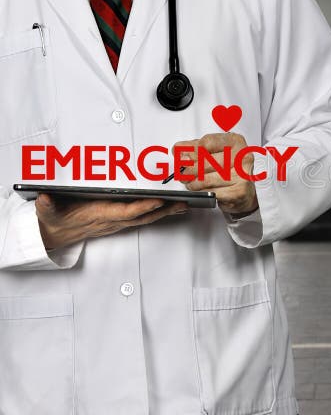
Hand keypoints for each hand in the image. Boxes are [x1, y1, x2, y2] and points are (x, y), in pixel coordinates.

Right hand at [36, 194, 188, 250]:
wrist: (55, 234)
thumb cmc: (55, 218)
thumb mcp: (46, 211)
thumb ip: (46, 205)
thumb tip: (43, 198)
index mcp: (97, 215)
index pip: (123, 212)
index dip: (141, 208)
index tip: (157, 201)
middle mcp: (111, 220)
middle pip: (142, 216)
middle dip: (163, 210)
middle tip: (183, 202)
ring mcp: (118, 222)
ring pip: (146, 217)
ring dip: (166, 212)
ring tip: (185, 204)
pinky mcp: (120, 221)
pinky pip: (143, 217)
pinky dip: (159, 212)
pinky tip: (173, 208)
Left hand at [173, 133, 258, 216]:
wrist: (247, 191)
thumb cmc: (230, 170)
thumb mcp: (215, 153)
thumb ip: (196, 149)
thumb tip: (179, 150)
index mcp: (236, 142)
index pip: (207, 142)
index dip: (190, 150)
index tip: (181, 155)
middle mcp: (242, 157)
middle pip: (205, 161)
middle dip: (189, 169)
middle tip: (183, 173)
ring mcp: (242, 174)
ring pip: (206, 179)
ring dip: (193, 183)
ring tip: (191, 183)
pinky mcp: (239, 191)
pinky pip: (212, 192)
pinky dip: (202, 193)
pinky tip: (201, 191)